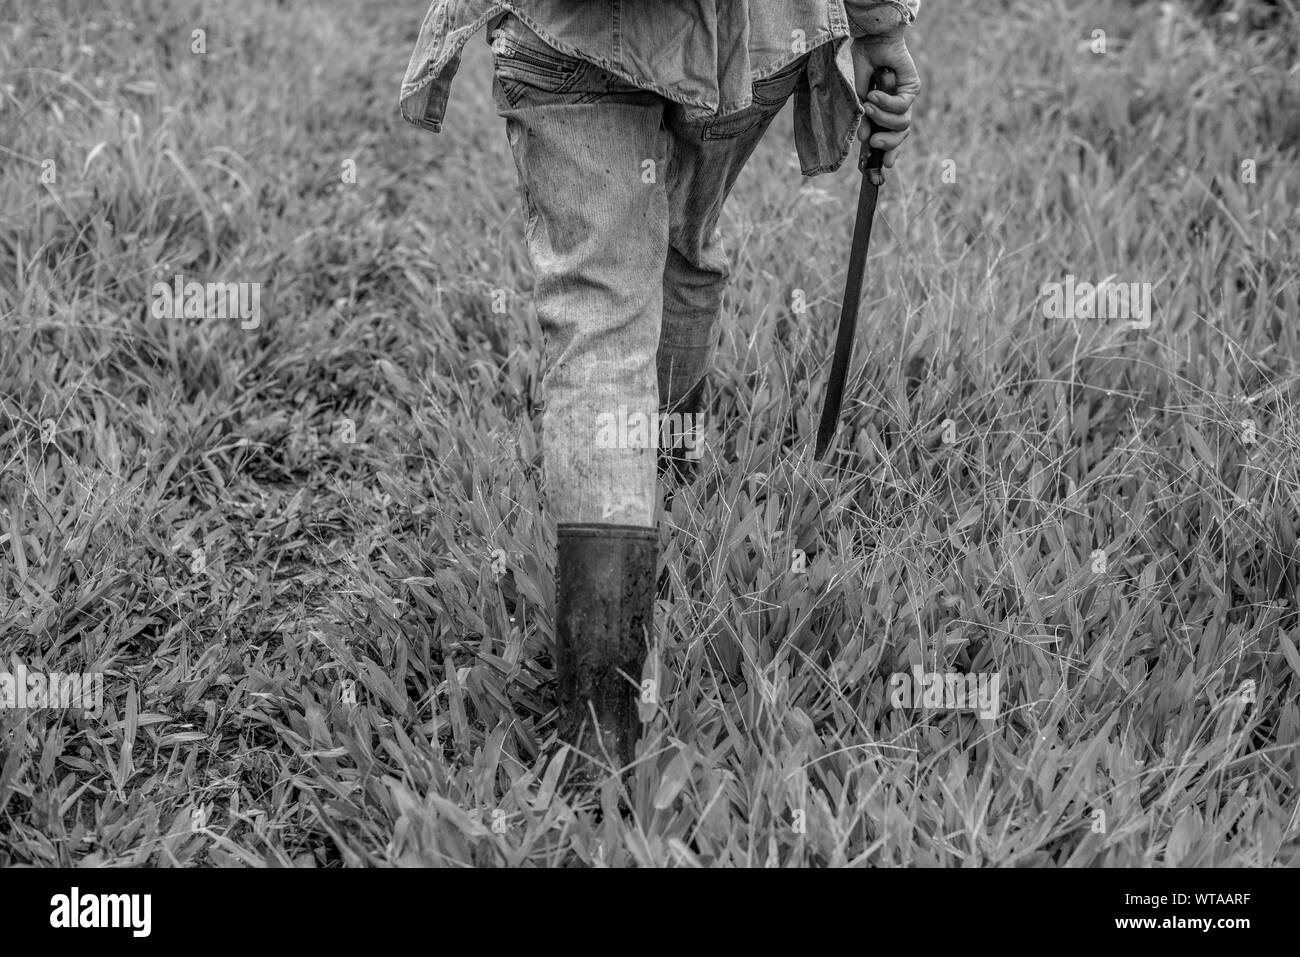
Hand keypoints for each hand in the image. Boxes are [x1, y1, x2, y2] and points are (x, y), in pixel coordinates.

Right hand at [851, 33, 920, 184]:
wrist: (869, 42)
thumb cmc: (862, 68)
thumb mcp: (857, 99)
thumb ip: (862, 120)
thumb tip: (865, 140)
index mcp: (884, 115)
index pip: (890, 141)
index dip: (886, 156)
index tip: (878, 173)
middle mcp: (897, 110)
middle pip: (901, 137)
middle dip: (888, 144)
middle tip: (873, 142)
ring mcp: (906, 100)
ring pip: (903, 125)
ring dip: (883, 119)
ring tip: (869, 106)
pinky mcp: (912, 88)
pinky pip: (902, 106)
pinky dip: (886, 103)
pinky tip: (875, 94)